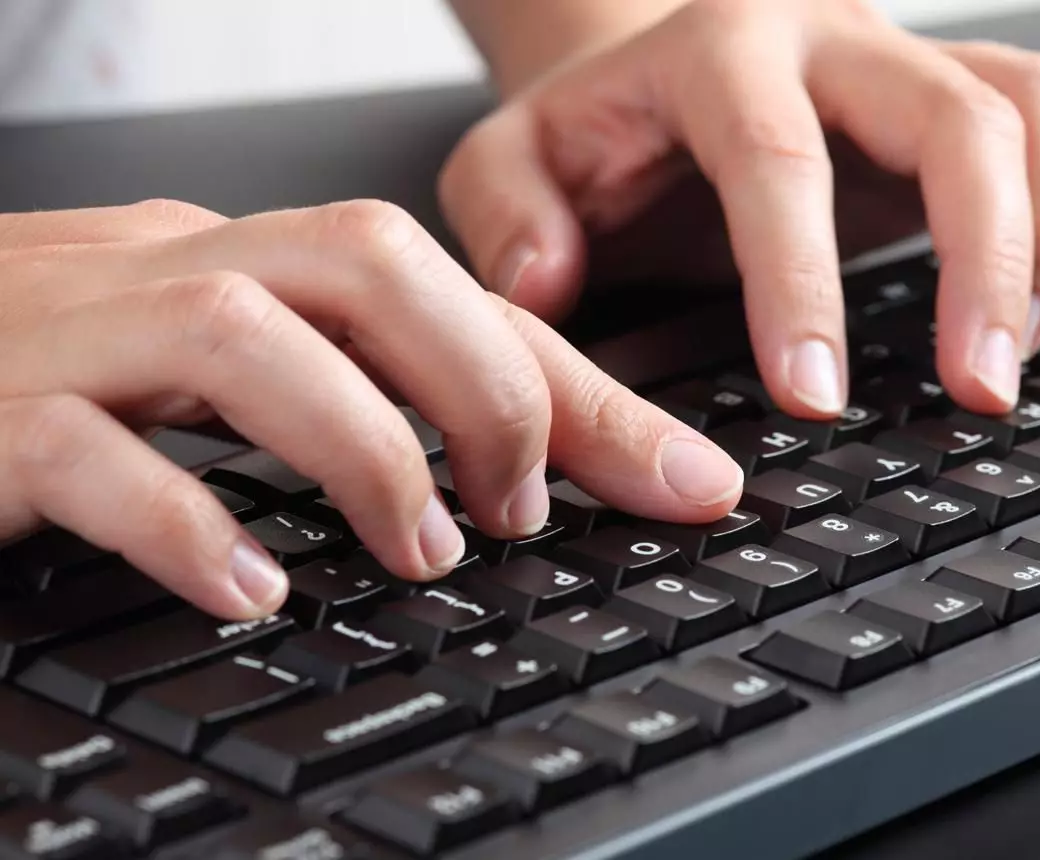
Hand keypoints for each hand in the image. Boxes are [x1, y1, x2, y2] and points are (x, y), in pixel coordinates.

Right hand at [0, 200, 742, 618]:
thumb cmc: (33, 380)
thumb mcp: (210, 384)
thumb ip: (343, 402)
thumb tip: (501, 469)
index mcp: (241, 265)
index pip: (442, 292)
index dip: (575, 382)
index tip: (681, 476)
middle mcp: (170, 273)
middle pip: (363, 257)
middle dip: (480, 380)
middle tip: (522, 503)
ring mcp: (73, 337)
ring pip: (244, 334)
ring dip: (366, 448)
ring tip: (426, 548)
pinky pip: (88, 453)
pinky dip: (188, 522)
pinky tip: (256, 589)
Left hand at [440, 0, 1039, 415]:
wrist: (658, 80)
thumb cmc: (596, 136)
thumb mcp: (510, 165)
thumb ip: (508, 216)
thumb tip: (546, 283)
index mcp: (719, 53)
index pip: (780, 162)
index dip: (804, 286)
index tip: (815, 399)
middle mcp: (835, 41)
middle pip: (959, 119)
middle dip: (987, 261)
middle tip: (979, 389)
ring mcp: (912, 62)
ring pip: (1038, 107)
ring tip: (1021, 352)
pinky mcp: (963, 95)